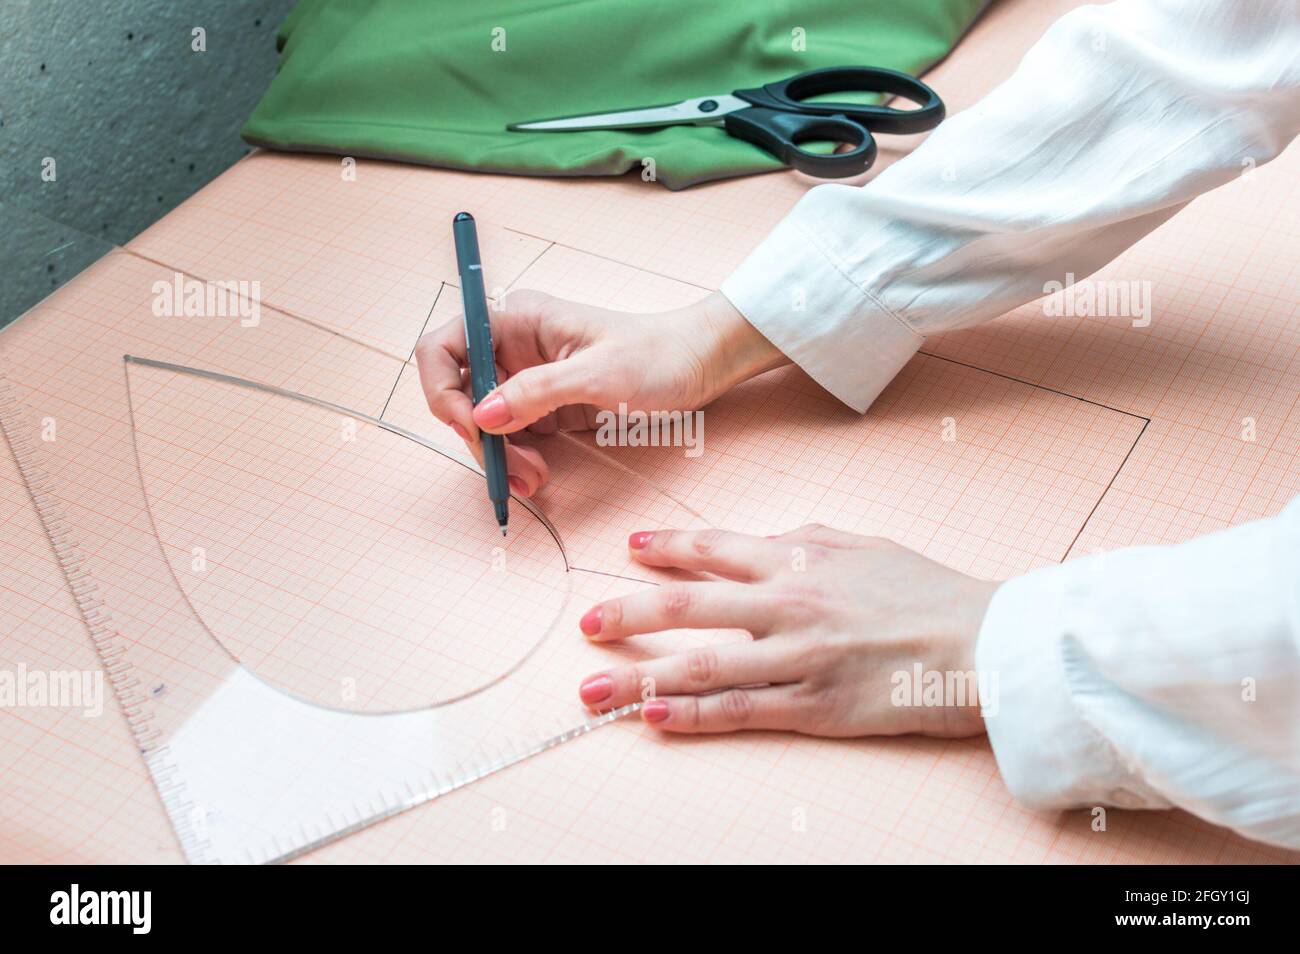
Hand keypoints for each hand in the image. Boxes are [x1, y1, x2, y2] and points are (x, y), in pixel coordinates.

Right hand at [415, 289, 785, 494]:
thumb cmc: (657, 354)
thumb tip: (482, 416)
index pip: (443, 347)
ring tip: (535, 480)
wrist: (700, 366)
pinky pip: (511, 439)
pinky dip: (517, 461)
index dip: (443, 389)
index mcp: (515, 319)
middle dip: (479, 436)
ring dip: (499, 457)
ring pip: (483, 424)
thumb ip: (536, 392)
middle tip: (514, 469)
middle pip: (458, 395)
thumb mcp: (599, 374)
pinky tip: (539, 476)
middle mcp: (510, 346)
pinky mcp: (542, 407)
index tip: (473, 426)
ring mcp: (525, 379)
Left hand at [576, 525, 998, 737]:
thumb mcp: (862, 545)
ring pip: (699, 667)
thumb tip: (761, 540)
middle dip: (627, 614)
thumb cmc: (923, 592)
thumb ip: (805, 538)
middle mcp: (786, 605)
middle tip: (587, 623)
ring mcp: (796, 658)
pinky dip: (689, 716)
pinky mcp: (812, 706)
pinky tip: (652, 718)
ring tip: (592, 687)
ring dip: (638, 678)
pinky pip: (737, 711)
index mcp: (799, 560)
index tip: (630, 548)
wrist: (979, 644)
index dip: (666, 547)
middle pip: (686, 608)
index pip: (714, 549)